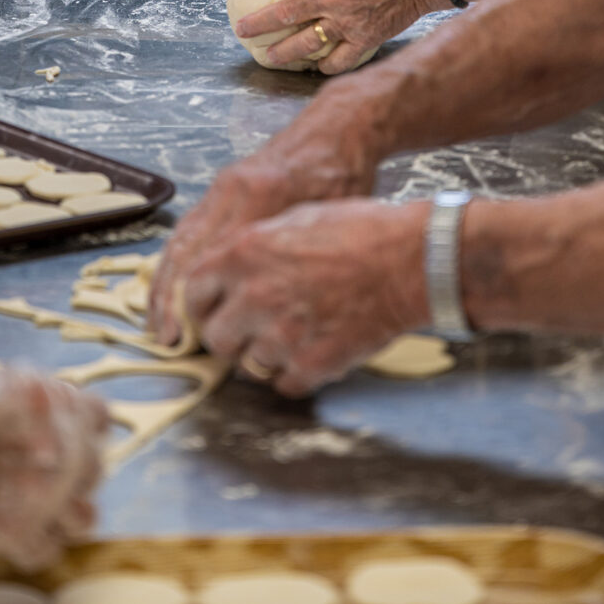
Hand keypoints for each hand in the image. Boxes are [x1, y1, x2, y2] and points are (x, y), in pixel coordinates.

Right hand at [149, 73, 387, 344]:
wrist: (339, 128)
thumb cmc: (345, 175)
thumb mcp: (331, 219)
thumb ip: (296, 257)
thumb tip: (271, 309)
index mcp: (262, 195)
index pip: (215, 255)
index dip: (195, 299)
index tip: (185, 334)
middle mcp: (233, 190)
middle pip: (187, 249)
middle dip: (170, 297)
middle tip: (165, 338)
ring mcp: (224, 187)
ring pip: (181, 239)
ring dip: (166, 283)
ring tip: (160, 322)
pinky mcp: (223, 187)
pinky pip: (190, 229)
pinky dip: (177, 263)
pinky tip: (174, 290)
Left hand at [185, 198, 430, 395]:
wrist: (411, 259)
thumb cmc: (359, 230)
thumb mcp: (294, 219)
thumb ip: (253, 246)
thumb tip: (231, 268)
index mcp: (243, 254)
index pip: (192, 292)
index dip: (201, 303)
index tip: (212, 309)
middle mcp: (254, 296)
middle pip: (215, 338)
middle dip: (230, 336)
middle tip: (251, 329)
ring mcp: (282, 335)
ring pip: (248, 366)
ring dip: (264, 356)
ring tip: (292, 337)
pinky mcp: (312, 365)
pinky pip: (284, 384)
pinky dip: (295, 373)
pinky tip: (313, 352)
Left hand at [235, 0, 434, 73]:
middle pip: (285, 12)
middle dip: (259, 23)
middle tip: (242, 29)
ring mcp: (347, 19)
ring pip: (307, 41)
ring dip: (284, 51)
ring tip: (270, 55)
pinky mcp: (365, 37)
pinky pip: (340, 58)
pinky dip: (326, 65)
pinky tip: (317, 66)